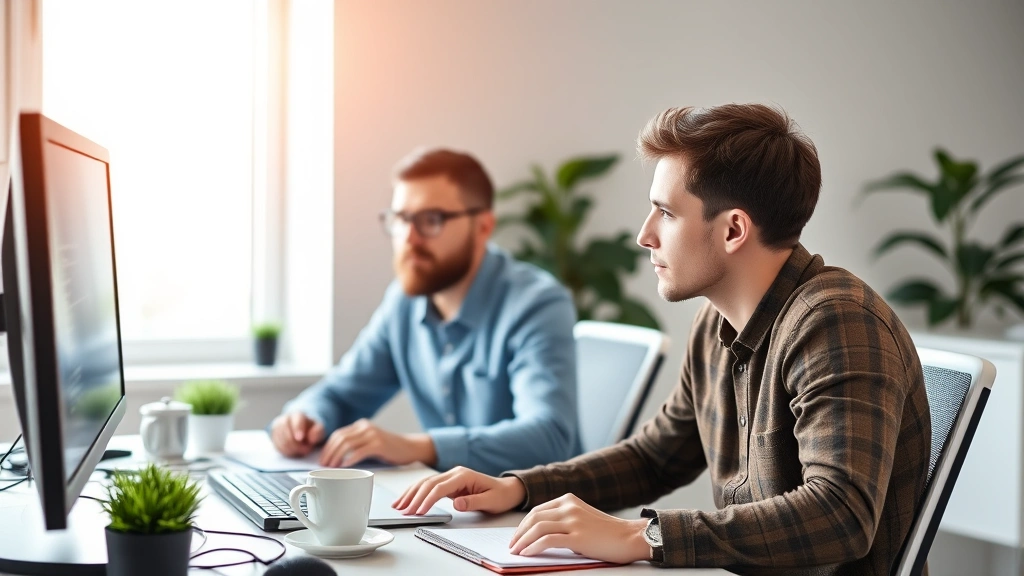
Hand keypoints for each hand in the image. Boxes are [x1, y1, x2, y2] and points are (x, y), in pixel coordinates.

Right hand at [270, 412, 323, 456]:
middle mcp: (285, 419)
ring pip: (281, 440)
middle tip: (306, 450)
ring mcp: (277, 428)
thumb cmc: (312, 430)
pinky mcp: (274, 437)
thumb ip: (318, 432)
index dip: (298, 429)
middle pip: (286, 431)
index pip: (296, 420)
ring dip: (292, 449)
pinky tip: (294, 451)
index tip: (300, 438)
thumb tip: (312, 438)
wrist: (302, 431)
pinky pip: (277, 446)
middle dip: (295, 444)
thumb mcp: (319, 429)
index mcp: (298, 415)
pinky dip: (286, 451)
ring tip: (302, 451)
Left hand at [319, 419, 435, 467]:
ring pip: (347, 443)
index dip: (327, 447)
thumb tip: (335, 459)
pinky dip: (350, 458)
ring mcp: (373, 434)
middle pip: (340, 438)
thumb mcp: (369, 443)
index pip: (338, 434)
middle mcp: (365, 427)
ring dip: (337, 456)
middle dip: (329, 453)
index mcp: (361, 425)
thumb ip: (355, 445)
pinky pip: (360, 451)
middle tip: (324, 465)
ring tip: (333, 467)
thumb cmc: (388, 450)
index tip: (322, 459)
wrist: (410, 448)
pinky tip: (345, 465)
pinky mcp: (380, 444)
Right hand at [392, 466, 525, 515]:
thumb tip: (456, 503)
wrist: (508, 489)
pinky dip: (416, 493)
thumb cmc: (501, 495)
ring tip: (398, 506)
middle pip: (428, 483)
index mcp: (463, 475)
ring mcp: (450, 477)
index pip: (440, 487)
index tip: (417, 511)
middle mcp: (454, 473)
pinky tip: (407, 500)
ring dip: (410, 494)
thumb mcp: (491, 501)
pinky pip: (428, 487)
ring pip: (425, 483)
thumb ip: (473, 502)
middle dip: (414, 497)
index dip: (427, 499)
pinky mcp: (448, 483)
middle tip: (402, 511)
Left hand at [509, 494, 649, 564]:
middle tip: (512, 545)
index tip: (516, 536)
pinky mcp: (577, 536)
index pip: (538, 510)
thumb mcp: (583, 518)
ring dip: (523, 541)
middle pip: (534, 517)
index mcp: (569, 500)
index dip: (523, 524)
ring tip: (516, 551)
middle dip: (519, 533)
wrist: (630, 537)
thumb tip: (541, 535)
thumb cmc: (608, 533)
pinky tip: (527, 553)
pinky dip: (534, 547)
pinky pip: (548, 540)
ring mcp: (573, 520)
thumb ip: (564, 520)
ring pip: (538, 528)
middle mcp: (569, 506)